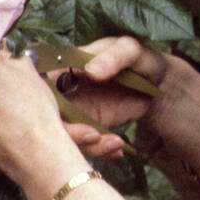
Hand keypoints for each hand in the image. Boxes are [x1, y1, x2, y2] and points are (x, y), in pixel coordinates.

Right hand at [46, 36, 169, 161]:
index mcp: (63, 65)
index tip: (69, 117)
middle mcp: (62, 90)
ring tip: (115, 142)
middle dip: (69, 133)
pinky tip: (118, 148)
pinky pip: (86, 143)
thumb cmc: (140, 59)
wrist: (159, 82)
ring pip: (66, 136)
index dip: (46, 105)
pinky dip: (101, 150)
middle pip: (48, 117)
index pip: (40, 87)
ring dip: (89, 145)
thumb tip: (91, 70)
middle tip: (94, 136)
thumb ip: (114, 56)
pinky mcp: (89, 127)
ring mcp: (74, 111)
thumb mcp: (131, 50)